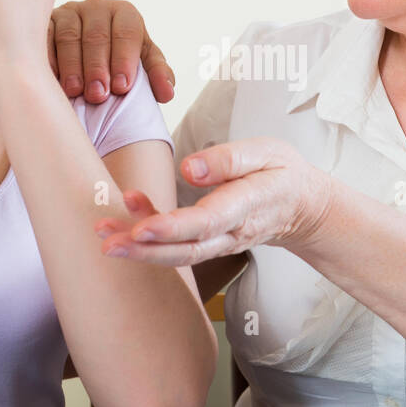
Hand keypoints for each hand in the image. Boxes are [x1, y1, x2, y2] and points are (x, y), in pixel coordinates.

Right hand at [47, 0, 175, 103]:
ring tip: (76, 92)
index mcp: (124, 13)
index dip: (125, 59)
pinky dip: (49, 59)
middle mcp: (97, 7)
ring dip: (72, 66)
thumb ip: (157, 75)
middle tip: (98, 95)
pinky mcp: (44, 21)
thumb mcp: (141, 63)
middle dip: (98, 67)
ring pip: (69, 36)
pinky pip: (44, 37)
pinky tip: (52, 79)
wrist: (85, 51)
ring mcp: (68, 11)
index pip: (127, 32)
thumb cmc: (118, 59)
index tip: (122, 87)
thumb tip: (167, 93)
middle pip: (97, 35)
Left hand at [92, 138, 334, 263]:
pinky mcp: (210, 244)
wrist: (302, 206)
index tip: (140, 228)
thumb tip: (190, 168)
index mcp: (248, 204)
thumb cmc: (282, 173)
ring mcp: (221, 243)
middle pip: (186, 248)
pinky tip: (124, 226)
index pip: (207, 221)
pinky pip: (179, 248)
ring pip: (178, 254)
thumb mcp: (267, 152)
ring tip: (104, 237)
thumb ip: (230, 159)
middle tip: (107, 243)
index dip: (172, 228)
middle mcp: (232, 231)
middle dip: (144, 250)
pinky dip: (149, 242)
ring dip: (139, 251)